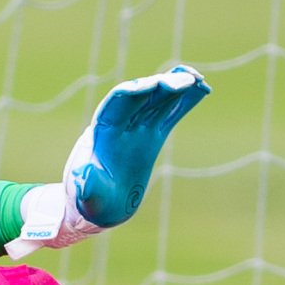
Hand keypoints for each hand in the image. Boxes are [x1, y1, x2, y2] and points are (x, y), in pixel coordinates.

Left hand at [67, 64, 209, 229]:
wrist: (100, 205)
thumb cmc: (91, 201)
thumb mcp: (88, 196)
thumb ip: (87, 185)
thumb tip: (83, 173)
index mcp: (103, 133)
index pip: (116, 104)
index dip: (132, 91)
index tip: (151, 85)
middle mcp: (122, 124)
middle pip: (141, 95)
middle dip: (161, 84)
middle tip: (186, 80)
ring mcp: (139, 128)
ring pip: (157, 100)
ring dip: (176, 86)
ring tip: (197, 79)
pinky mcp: (153, 136)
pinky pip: (169, 113)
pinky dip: (183, 101)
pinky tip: (201, 89)